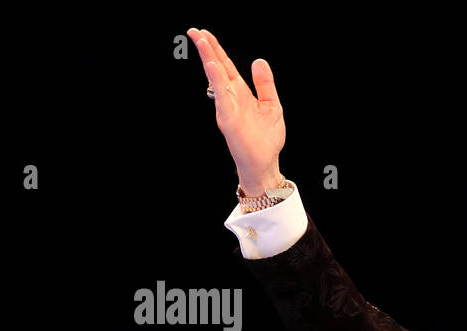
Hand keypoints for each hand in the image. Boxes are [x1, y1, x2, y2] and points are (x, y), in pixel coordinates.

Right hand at [186, 27, 284, 193]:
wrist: (264, 163)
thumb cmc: (266, 138)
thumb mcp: (271, 105)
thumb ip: (264, 84)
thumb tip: (259, 61)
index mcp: (240, 92)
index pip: (226, 66)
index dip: (216, 49)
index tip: (205, 33)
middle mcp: (231, 97)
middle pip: (217, 68)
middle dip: (207, 49)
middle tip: (194, 31)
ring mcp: (228, 108)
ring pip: (216, 79)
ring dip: (209, 60)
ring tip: (201, 41)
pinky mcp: (228, 120)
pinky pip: (221, 98)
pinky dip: (217, 82)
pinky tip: (213, 68)